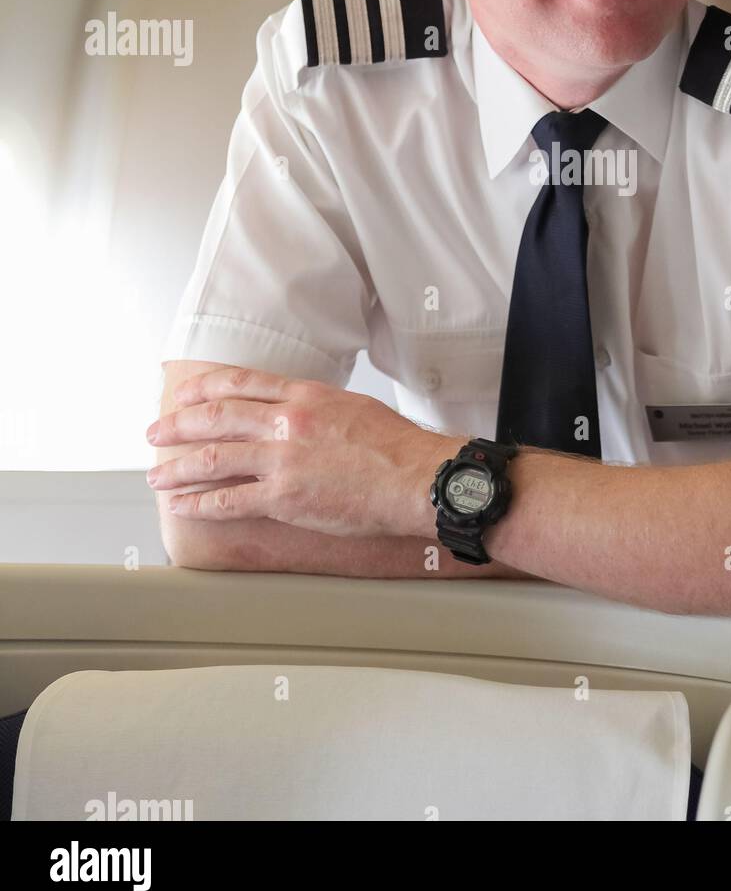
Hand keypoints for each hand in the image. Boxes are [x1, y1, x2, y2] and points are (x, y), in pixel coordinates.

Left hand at [145, 366, 462, 537]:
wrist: (415, 478)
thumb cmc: (396, 446)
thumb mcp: (352, 407)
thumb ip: (315, 407)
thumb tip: (294, 411)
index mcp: (305, 395)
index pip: (240, 383)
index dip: (204, 389)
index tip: (183, 396)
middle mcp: (287, 421)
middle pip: (215, 417)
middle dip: (177, 425)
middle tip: (155, 433)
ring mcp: (282, 460)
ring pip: (211, 459)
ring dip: (176, 467)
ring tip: (157, 475)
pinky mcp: (283, 498)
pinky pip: (227, 501)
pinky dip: (198, 504)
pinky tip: (182, 507)